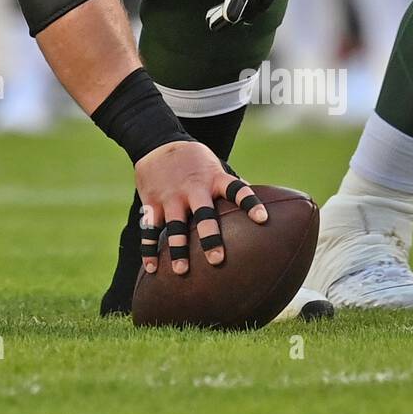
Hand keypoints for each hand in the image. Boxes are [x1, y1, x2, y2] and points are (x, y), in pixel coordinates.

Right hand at [133, 140, 267, 274]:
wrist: (157, 143)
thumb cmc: (195, 161)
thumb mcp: (215, 166)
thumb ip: (232, 186)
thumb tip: (262, 205)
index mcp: (214, 179)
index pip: (236, 189)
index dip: (250, 203)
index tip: (263, 219)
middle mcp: (193, 188)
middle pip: (204, 214)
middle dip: (210, 237)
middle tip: (217, 260)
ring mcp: (171, 196)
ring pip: (175, 225)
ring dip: (178, 248)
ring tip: (182, 271)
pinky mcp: (152, 202)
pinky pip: (150, 228)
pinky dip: (149, 248)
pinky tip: (152, 268)